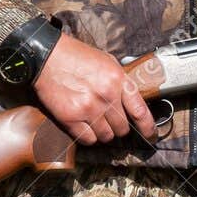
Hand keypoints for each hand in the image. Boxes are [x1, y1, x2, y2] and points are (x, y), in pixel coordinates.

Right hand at [34, 33, 157, 144]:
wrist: (46, 56)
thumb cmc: (77, 57)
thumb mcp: (107, 62)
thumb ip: (121, 82)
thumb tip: (132, 101)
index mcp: (118, 80)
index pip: (141, 112)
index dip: (148, 128)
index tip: (150, 134)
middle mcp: (106, 96)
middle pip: (122, 128)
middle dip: (119, 127)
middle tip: (111, 121)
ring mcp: (88, 108)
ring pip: (106, 136)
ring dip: (104, 133)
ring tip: (96, 122)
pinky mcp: (70, 118)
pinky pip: (88, 139)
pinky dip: (88, 136)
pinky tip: (84, 125)